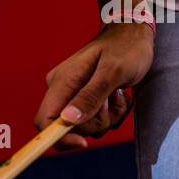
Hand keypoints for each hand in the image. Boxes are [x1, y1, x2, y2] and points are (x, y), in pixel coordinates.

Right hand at [34, 23, 153, 149]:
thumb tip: (67, 120)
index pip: (44, 120)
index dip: (59, 138)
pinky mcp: (87, 99)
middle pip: (70, 128)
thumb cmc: (126, 48)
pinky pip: (97, 121)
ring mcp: (75, 94)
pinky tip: (120, 95)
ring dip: (109, 117)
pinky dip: (113, 113)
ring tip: (119, 93)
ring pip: (87, 126)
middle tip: (113, 99)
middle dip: (96, 122)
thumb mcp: (113, 71)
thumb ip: (91, 96)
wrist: (134, 34)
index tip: (83, 144)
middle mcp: (63, 90)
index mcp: (62, 82)